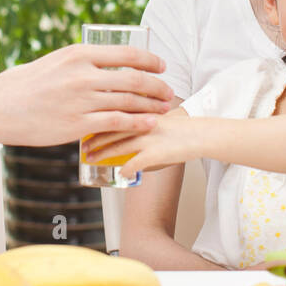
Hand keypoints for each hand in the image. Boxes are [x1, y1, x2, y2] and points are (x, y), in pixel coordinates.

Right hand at [0, 43, 174, 146]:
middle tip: (168, 92)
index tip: (161, 66)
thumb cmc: (20, 85)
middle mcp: (82, 74)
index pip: (126, 53)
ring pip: (129, 101)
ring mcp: (81, 100)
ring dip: (151, 106)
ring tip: (164, 109)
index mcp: (77, 53)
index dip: (149, 60)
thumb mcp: (52, 62)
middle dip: (157, 86)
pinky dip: (138, 123)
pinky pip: (117, 122)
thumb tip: (100, 66)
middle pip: (134, 78)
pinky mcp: (77, 124)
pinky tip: (150, 125)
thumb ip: (78, 64)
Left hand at [80, 108, 194, 181]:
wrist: (203, 134)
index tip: (84, 126)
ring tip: (91, 159)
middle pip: (111, 130)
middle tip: (82, 146)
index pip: (113, 114)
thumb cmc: (182, 129)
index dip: (96, 121)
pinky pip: (135, 163)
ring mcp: (148, 138)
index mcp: (142, 112)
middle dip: (94, 139)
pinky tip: (120, 173)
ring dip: (102, 153)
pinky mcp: (156, 153)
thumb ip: (141, 125)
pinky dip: (125, 168)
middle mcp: (143, 123)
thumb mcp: (158, 121)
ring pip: (119, 145)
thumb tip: (128, 132)